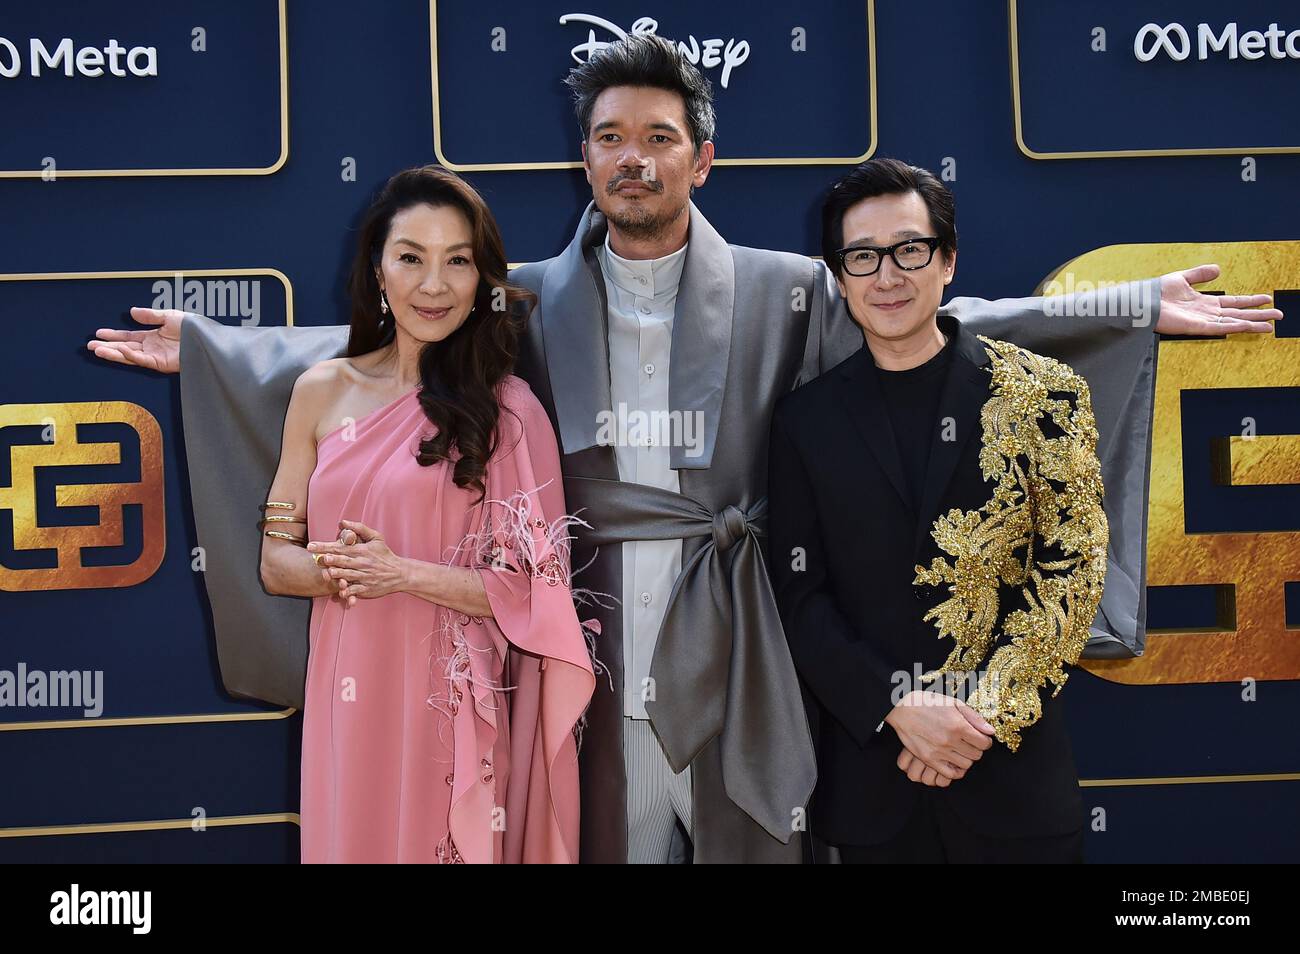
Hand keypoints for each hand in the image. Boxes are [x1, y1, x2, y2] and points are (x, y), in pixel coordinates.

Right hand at [87, 307, 185, 372]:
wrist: (208, 339)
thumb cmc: (194, 328)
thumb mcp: (170, 317)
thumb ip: (150, 316)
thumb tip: (132, 312)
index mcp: (153, 337)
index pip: (129, 336)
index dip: (113, 335)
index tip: (98, 333)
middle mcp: (151, 347)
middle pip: (124, 347)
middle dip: (107, 346)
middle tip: (90, 345)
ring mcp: (155, 356)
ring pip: (129, 355)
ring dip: (113, 353)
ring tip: (97, 350)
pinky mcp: (161, 364)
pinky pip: (142, 360)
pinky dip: (130, 355)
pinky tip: (120, 350)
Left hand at [307, 520, 406, 605]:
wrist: (399, 573)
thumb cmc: (384, 555)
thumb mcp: (376, 538)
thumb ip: (359, 528)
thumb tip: (342, 522)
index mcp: (362, 550)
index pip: (340, 547)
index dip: (325, 547)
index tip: (311, 546)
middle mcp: (362, 563)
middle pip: (343, 561)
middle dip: (330, 559)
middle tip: (318, 557)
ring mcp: (364, 577)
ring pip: (348, 575)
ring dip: (338, 574)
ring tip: (327, 573)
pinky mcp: (366, 589)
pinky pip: (356, 590)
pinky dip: (348, 591)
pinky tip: (341, 592)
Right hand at [884, 689, 994, 782]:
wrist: (901, 708)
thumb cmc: (928, 702)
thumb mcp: (953, 703)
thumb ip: (974, 717)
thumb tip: (990, 732)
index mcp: (959, 726)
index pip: (984, 743)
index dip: (985, 741)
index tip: (980, 737)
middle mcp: (950, 740)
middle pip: (976, 755)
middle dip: (976, 749)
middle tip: (969, 742)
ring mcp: (939, 751)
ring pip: (965, 765)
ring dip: (966, 758)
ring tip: (959, 749)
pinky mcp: (928, 759)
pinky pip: (949, 773)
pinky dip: (955, 769)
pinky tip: (952, 760)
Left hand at [1156, 264, 1282, 335]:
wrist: (1143, 301)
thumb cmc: (1156, 292)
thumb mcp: (1182, 278)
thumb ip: (1200, 274)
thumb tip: (1218, 269)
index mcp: (1204, 302)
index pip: (1233, 302)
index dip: (1250, 301)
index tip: (1267, 299)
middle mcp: (1207, 313)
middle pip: (1238, 313)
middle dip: (1259, 314)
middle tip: (1279, 315)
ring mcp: (1203, 321)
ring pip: (1234, 322)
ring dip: (1253, 323)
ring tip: (1271, 324)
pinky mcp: (1196, 327)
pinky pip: (1220, 328)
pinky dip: (1236, 327)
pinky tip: (1249, 326)